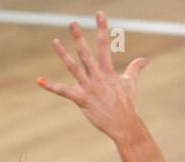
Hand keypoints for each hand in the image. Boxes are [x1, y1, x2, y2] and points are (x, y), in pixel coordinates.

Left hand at [37, 10, 147, 140]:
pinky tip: (39, 80)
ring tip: (55, 41)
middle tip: (72, 22)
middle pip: (86, 54)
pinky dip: (51, 87)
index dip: (102, 28)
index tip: (99, 13)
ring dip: (64, 55)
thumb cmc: (127, 105)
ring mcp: (89, 88)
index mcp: (108, 72)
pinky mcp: (82, 100)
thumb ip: (135, 69)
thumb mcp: (131, 84)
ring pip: (74, 68)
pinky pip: (64, 92)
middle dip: (79, 38)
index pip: (104, 45)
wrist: (125, 126)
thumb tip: (145, 60)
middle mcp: (98, 77)